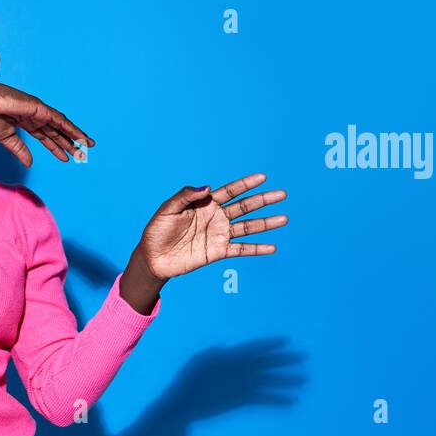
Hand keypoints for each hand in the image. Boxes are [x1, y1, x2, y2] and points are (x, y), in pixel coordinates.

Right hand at [0, 67, 92, 166]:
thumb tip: (30, 163)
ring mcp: (38, 111)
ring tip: (87, 144)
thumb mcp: (6, 138)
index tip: (66, 158)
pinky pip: (58, 119)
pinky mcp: (38, 108)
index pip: (45, 137)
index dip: (56, 147)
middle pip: (56, 132)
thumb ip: (19, 150)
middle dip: (69, 143)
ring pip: (61, 125)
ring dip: (74, 135)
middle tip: (82, 153)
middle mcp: (34, 116)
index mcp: (25, 122)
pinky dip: (69, 127)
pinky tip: (78, 135)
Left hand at [138, 173, 287, 278]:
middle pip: (244, 207)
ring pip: (247, 227)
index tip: (263, 177)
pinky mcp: (217, 252)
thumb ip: (186, 196)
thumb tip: (209, 187)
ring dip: (266, 223)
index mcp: (205, 204)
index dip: (246, 184)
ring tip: (283, 219)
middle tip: (282, 194)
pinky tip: (272, 247)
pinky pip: (241, 250)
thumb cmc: (157, 230)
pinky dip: (256, 249)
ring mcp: (218, 235)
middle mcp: (216, 218)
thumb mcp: (168, 209)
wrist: (152, 257)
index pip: (230, 191)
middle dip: (263, 200)